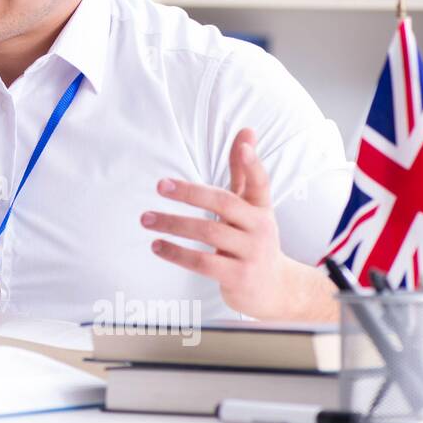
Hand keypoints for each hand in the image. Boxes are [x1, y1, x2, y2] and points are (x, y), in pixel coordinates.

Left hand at [140, 128, 336, 320]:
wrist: (276, 290)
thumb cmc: (254, 240)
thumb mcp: (252, 208)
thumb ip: (244, 173)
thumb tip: (246, 131)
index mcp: (261, 209)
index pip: (260, 182)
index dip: (252, 163)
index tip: (244, 143)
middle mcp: (260, 228)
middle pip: (224, 203)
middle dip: (190, 193)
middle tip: (160, 186)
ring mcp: (251, 253)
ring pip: (208, 232)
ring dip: (173, 224)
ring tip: (146, 219)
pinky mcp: (238, 277)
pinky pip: (202, 262)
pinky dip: (176, 253)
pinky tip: (157, 246)